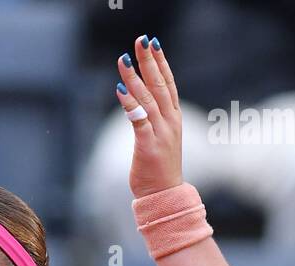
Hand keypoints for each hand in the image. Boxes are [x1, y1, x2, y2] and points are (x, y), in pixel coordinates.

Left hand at [115, 35, 182, 199]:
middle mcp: (170, 122)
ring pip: (148, 99)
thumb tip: (139, 102)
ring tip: (123, 59)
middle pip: (159, 85)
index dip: (161, 62)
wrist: (164, 196)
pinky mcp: (148, 145)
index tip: (154, 43)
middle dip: (150, 61)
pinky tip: (120, 88)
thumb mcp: (159, 139)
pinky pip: (138, 119)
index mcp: (174, 119)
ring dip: (135, 77)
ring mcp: (160, 133)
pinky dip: (129, 103)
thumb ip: (153, 119)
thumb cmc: (159, 169)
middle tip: (141, 40)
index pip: (169, 84)